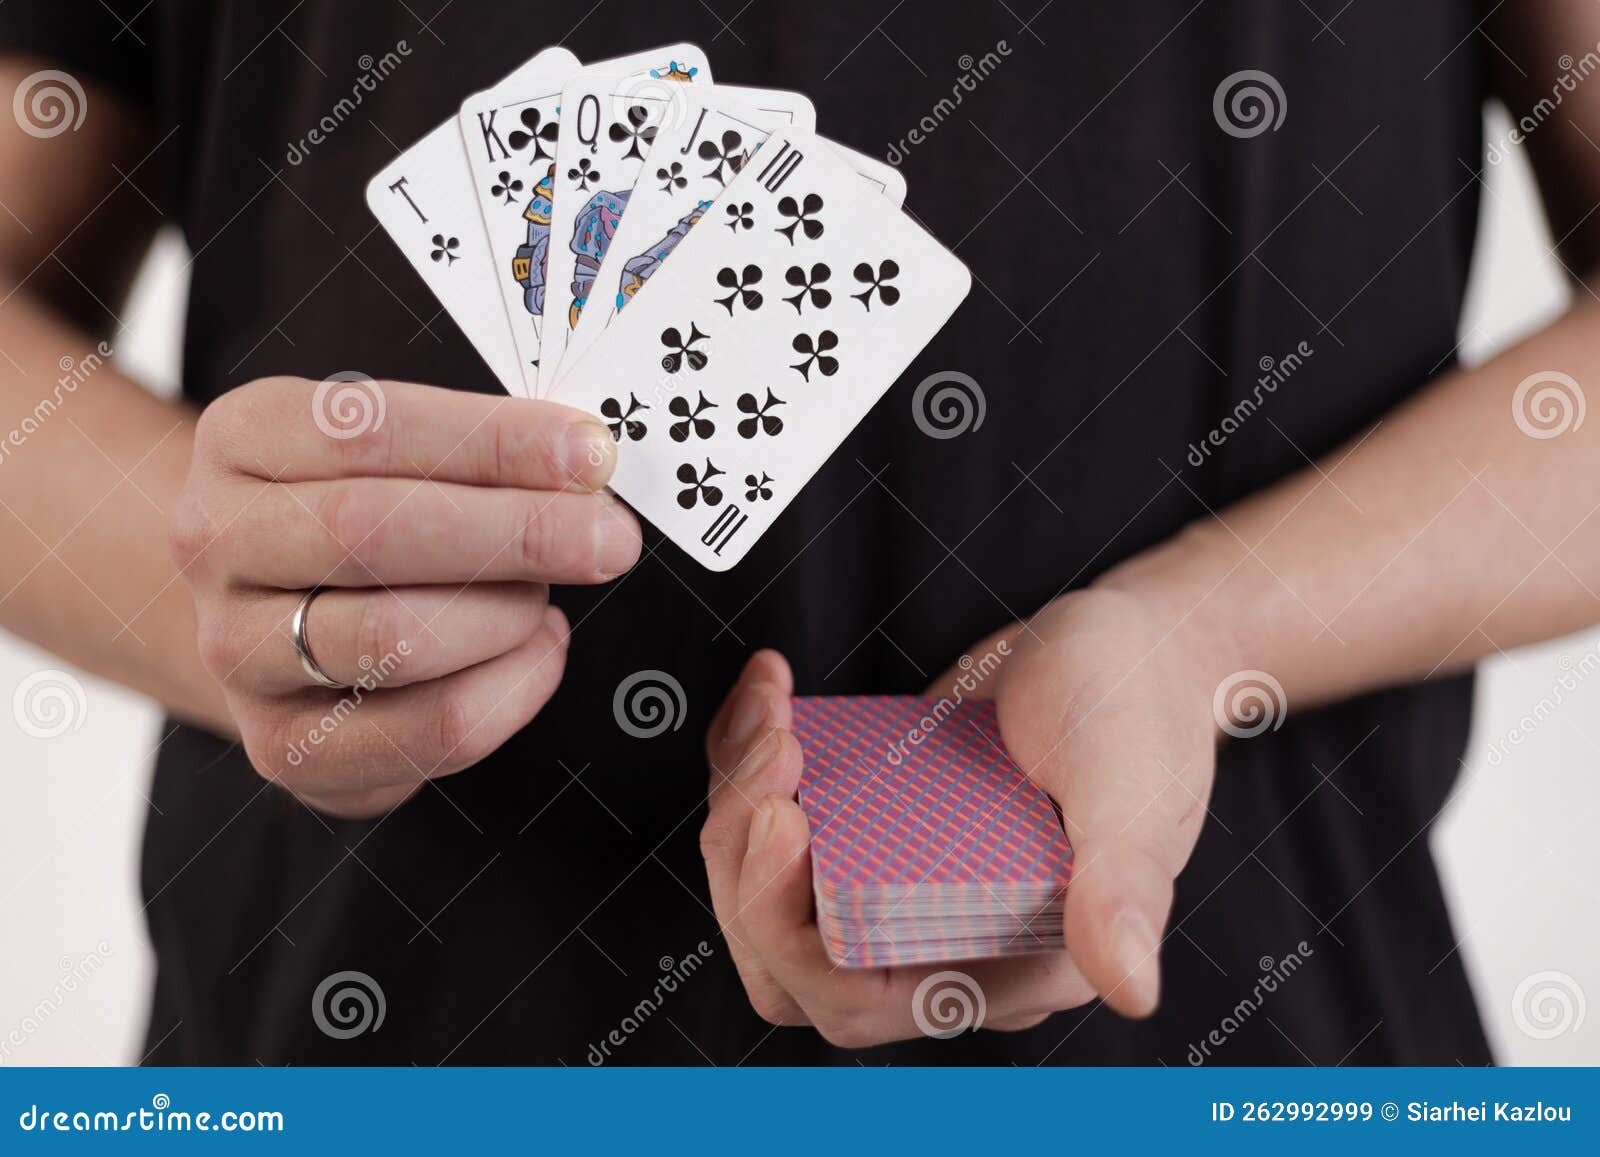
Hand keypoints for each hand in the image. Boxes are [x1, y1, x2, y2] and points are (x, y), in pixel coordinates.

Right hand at [170, 375, 640, 817]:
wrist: (270, 611)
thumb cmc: (361, 509)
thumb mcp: (393, 447)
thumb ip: (474, 446)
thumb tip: (585, 465)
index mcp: (242, 437)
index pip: (369, 430)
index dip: (493, 442)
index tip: (591, 454)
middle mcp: (216, 542)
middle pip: (376, 532)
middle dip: (519, 533)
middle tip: (610, 537)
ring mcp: (237, 651)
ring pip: (400, 638)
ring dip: (509, 615)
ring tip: (546, 599)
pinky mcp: (285, 745)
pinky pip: (430, 727)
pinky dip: (513, 690)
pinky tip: (535, 652)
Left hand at [701, 651, 1098, 1046]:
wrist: (1129, 644)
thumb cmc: (1140, 713)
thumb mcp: (1130, 792)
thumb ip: (1120, 889)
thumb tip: (1130, 989)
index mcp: (1007, 965)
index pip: (853, 999)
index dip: (790, 929)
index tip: (785, 817)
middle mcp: (940, 938)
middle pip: (786, 954)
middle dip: (744, 862)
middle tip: (771, 754)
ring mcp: (895, 880)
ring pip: (767, 890)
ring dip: (737, 802)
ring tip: (771, 711)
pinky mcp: (869, 820)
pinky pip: (777, 818)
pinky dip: (747, 756)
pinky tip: (769, 689)